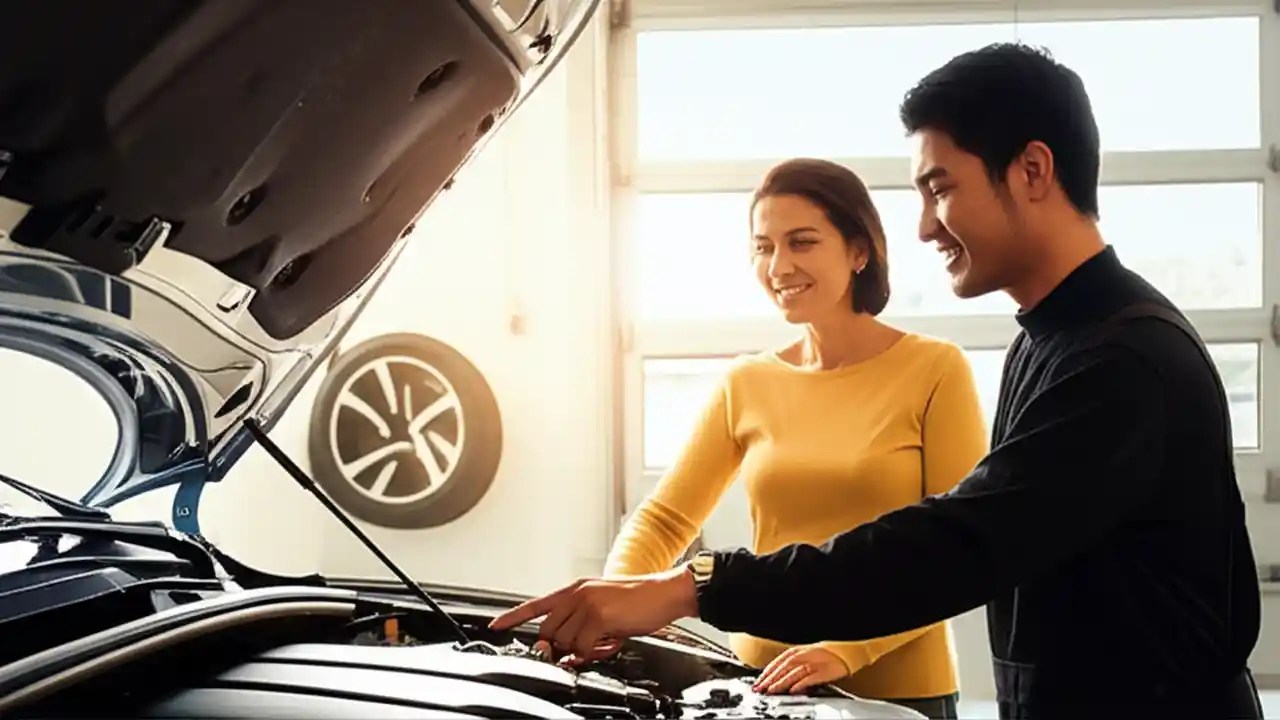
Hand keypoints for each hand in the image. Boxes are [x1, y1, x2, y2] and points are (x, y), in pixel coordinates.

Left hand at [488, 565, 698, 660]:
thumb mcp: (604, 610)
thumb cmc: (638, 602)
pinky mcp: (598, 616)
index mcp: (575, 589)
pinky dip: (595, 653)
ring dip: (583, 650)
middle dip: (562, 648)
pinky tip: (611, 642)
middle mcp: (576, 594)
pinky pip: (583, 648)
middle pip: (549, 632)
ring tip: (606, 640)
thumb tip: (565, 653)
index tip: (496, 625)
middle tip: (587, 648)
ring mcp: (586, 603)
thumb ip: (581, 627)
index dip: (513, 617)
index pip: (536, 604)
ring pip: (565, 642)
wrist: (664, 593)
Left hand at [753, 646, 850, 694]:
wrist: (848, 651)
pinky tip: (793, 690)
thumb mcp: (807, 654)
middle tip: (760, 688)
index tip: (758, 681)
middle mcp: (805, 655)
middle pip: (784, 667)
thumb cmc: (827, 654)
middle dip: (770, 679)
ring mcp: (815, 663)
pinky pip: (810, 678)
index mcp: (799, 650)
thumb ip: (793, 664)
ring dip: (781, 682)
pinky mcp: (824, 671)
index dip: (767, 671)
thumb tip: (778, 675)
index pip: (779, 661)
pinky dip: (801, 684)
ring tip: (771, 690)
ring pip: (794, 673)